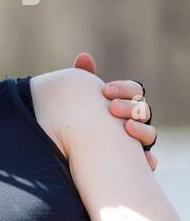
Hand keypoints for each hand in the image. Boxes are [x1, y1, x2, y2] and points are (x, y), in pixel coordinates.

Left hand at [72, 52, 156, 169]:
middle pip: (143, 110)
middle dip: (131, 107)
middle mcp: (134, 121)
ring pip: (150, 134)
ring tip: (126, 128)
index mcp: (124, 103)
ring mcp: (136, 143)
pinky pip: (148, 163)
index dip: (125, 88)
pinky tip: (143, 159)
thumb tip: (84, 56)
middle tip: (112, 108)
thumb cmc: (78, 121)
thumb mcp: (79, 101)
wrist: (70, 156)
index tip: (106, 90)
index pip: (135, 91)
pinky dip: (148, 160)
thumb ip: (83, 79)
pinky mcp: (133, 163)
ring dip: (141, 129)